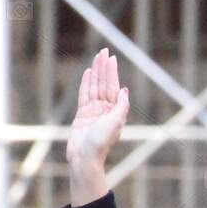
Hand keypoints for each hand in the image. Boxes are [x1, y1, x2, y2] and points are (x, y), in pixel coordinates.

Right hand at [67, 47, 129, 205]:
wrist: (85, 156)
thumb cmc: (102, 142)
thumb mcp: (115, 123)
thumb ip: (121, 106)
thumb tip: (124, 90)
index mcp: (115, 111)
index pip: (113, 86)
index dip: (112, 72)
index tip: (112, 58)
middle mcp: (105, 109)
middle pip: (104, 83)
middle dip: (104, 67)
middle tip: (104, 51)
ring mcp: (93, 111)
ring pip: (94, 86)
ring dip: (95, 72)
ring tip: (96, 57)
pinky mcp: (82, 114)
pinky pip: (84, 95)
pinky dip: (86, 83)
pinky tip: (88, 73)